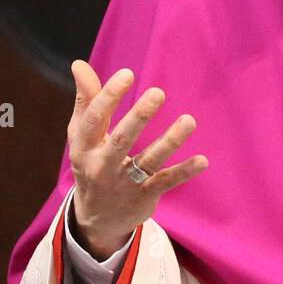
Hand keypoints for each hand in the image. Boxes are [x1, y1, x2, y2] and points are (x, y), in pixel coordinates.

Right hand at [67, 60, 208, 259]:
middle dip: (139, 117)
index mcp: (84, 147)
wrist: (96, 219)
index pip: (94, 120)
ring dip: (170, 141)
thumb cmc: (91, 163)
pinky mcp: (145, 196)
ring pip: (148, 161)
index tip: (127, 74)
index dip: (108, 97)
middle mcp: (102, 166)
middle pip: (121, 140)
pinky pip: (166, 182)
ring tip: (189, 120)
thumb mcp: (82, 136)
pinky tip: (203, 160)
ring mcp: (125, 183)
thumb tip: (79, 64)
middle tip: (158, 93)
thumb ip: (85, 100)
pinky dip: (184, 172)